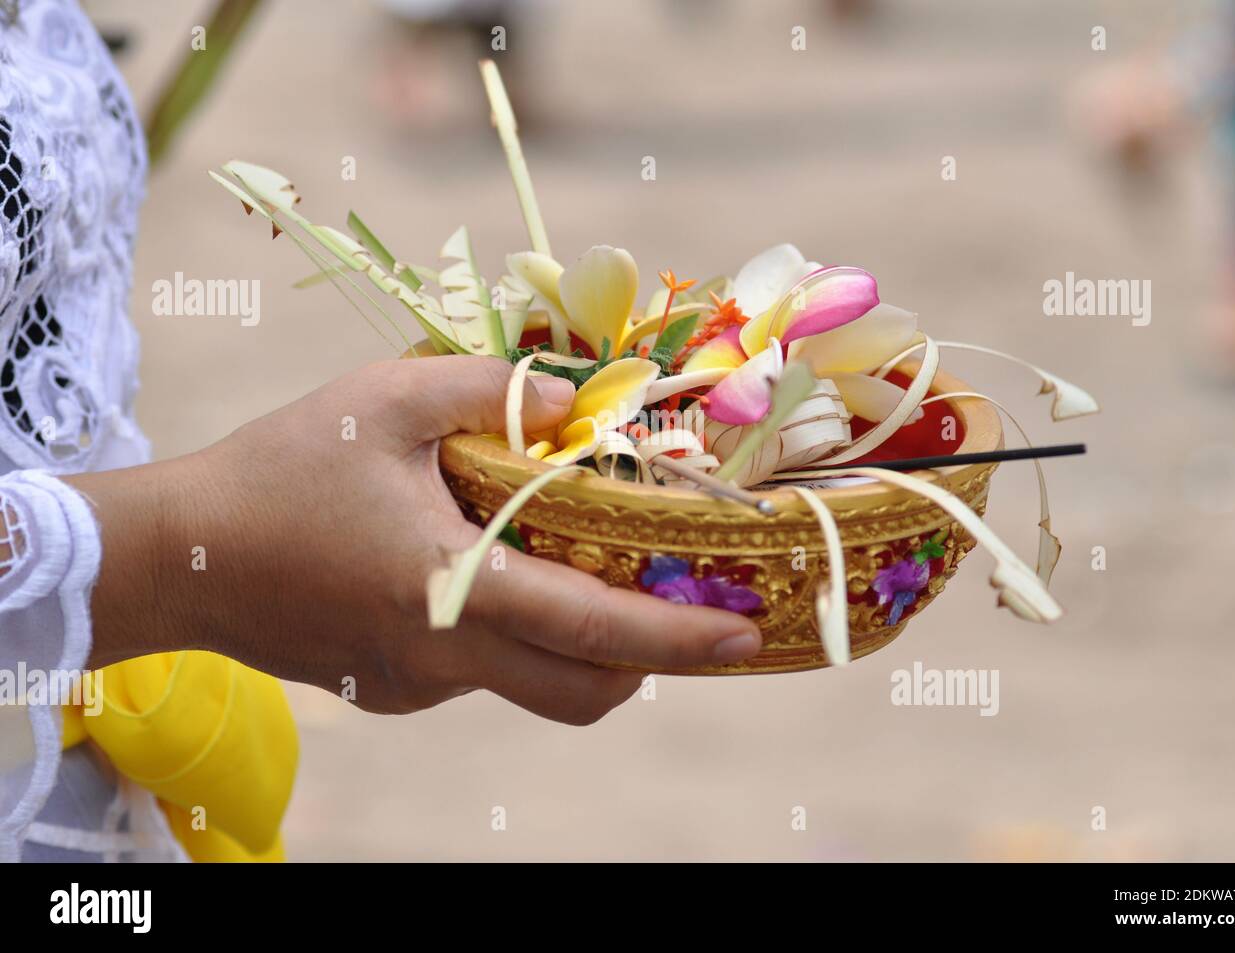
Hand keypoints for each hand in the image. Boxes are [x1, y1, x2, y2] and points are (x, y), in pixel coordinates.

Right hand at [70, 356, 762, 722]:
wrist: (175, 556)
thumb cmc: (277, 471)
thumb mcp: (382, 400)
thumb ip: (487, 388)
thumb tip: (571, 398)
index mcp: (451, 589)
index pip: (592, 632)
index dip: (679, 640)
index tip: (745, 638)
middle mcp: (443, 659)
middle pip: (581, 693)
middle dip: (646, 660)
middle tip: (673, 602)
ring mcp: (416, 686)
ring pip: (531, 684)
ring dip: (574, 640)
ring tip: (570, 562)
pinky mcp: (391, 691)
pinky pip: (477, 674)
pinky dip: (507, 635)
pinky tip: (472, 570)